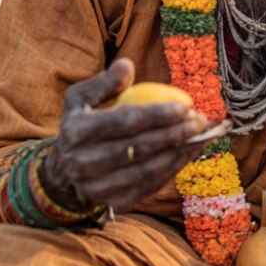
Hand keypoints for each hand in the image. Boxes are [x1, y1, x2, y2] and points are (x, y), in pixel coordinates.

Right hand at [41, 58, 211, 213]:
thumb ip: (104, 82)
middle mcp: (85, 162)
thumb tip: (127, 64)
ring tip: (203, 135)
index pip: (124, 122)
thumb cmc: (80, 126)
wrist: (63, 173)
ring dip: (181, 152)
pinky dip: (174, 168)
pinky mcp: (114, 201)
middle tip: (201, 120)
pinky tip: (190, 151)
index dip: (157, 115)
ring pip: (149, 169)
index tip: (185, 107)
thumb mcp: (80, 99)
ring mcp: (99, 186)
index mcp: (77, 131)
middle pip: (140, 147)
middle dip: (176, 133)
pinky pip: (151, 185)